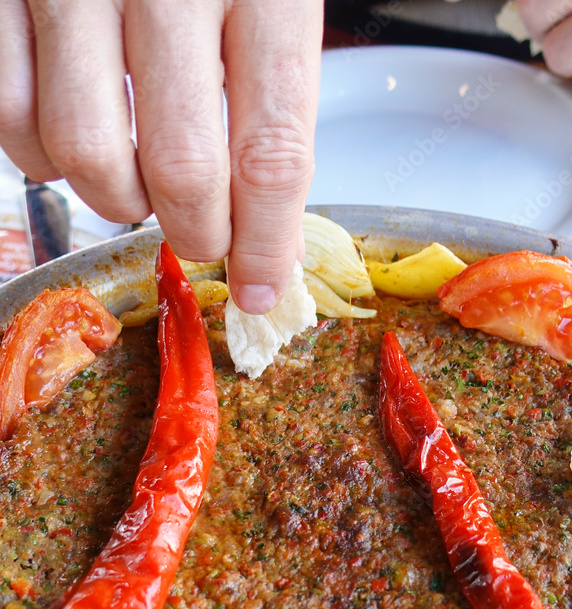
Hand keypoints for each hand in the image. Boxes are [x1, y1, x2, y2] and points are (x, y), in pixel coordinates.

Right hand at [0, 0, 323, 312]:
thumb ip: (274, 88)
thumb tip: (271, 219)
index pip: (270, 151)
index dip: (265, 241)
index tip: (261, 286)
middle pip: (179, 170)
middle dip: (196, 232)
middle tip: (204, 236)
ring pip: (87, 155)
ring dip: (117, 197)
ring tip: (139, 176)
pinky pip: (9, 118)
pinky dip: (42, 155)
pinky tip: (70, 133)